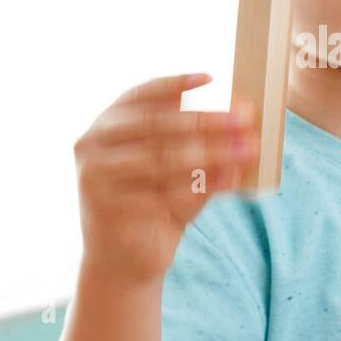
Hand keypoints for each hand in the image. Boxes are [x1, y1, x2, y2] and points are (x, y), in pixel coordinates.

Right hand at [72, 73, 257, 285]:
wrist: (120, 262)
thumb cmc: (149, 204)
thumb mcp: (166, 167)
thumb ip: (188, 141)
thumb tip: (236, 118)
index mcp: (105, 125)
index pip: (140, 94)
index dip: (174, 84)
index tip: (210, 79)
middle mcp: (93, 145)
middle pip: (157, 124)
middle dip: (206, 120)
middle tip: (243, 119)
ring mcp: (96, 178)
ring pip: (163, 158)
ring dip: (212, 151)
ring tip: (247, 148)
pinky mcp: (110, 209)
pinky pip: (166, 192)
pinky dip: (204, 183)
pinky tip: (232, 178)